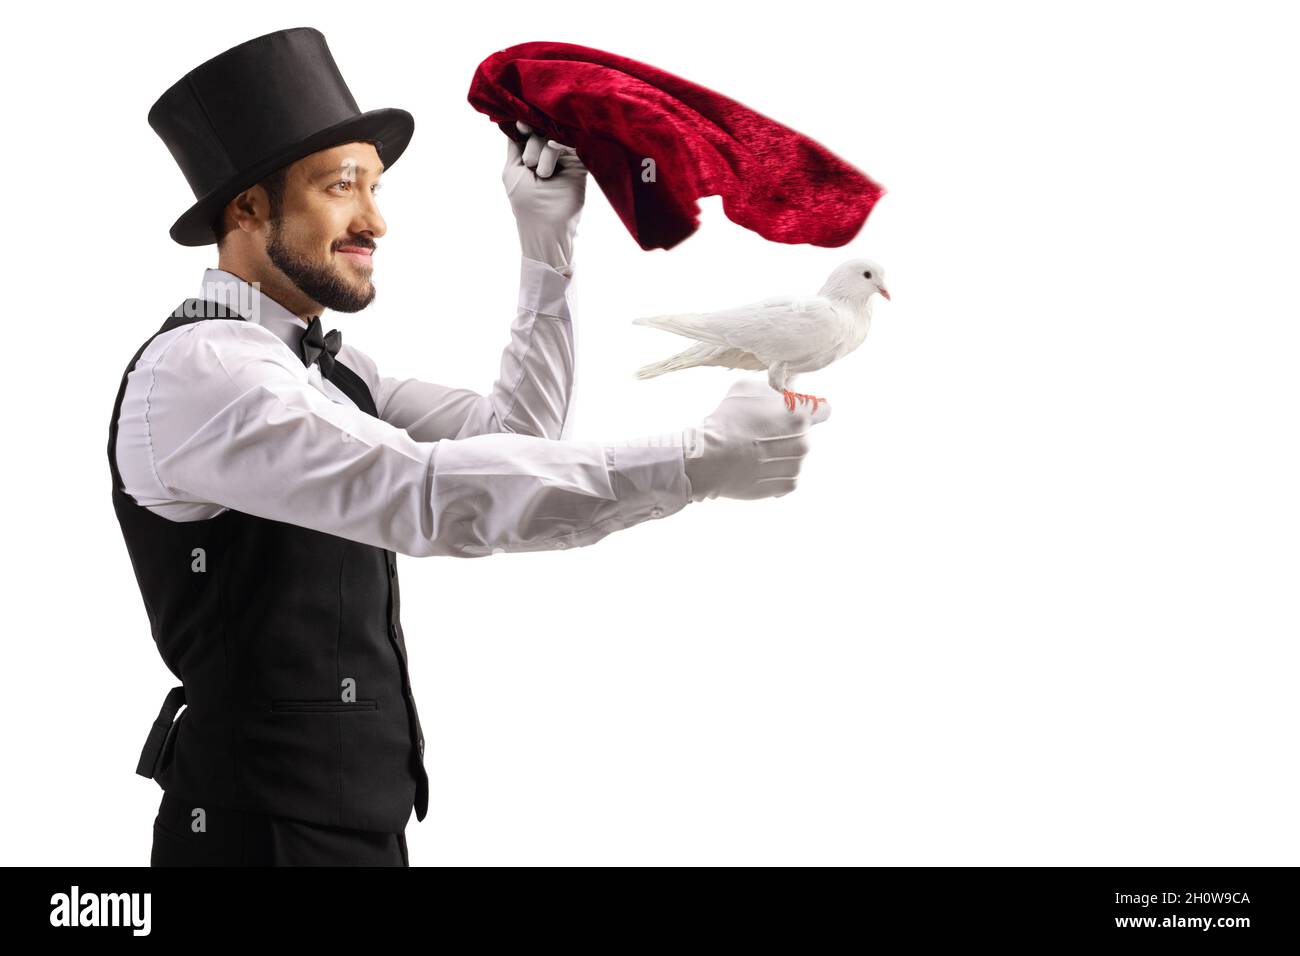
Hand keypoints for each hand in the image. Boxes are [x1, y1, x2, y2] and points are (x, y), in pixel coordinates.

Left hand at [503, 120, 587, 269]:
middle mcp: (546, 152)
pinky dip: (560, 143)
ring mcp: (563, 157)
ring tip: (544, 174)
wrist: (548, 227)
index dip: (524, 123)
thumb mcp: (512, 170)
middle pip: (540, 129)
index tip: (521, 126)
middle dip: (533, 143)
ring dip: (545, 151)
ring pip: (554, 135)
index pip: (527, 128)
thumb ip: (515, 144)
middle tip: (531, 165)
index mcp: (529, 153)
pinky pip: (571, 143)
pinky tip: (555, 147)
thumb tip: (516, 117)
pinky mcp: (579, 163)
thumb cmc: (526, 203)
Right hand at [683, 378, 830, 501]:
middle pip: (803, 435)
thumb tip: (781, 393)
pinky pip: (787, 477)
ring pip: (795, 457)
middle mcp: (804, 442)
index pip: (824, 410)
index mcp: (799, 415)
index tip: (794, 413)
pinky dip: (775, 474)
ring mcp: (797, 466)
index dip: (810, 410)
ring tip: (754, 454)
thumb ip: (770, 389)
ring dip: (780, 455)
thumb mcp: (745, 389)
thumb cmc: (725, 421)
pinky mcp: (787, 486)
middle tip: (761, 435)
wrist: (710, 459)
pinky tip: (756, 469)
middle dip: (787, 434)